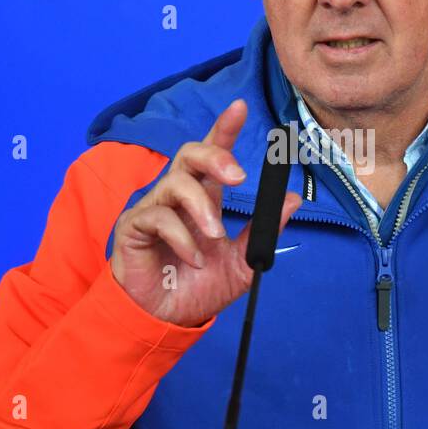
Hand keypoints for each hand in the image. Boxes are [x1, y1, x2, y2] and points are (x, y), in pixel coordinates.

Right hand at [108, 99, 301, 326]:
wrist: (166, 321)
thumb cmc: (198, 288)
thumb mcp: (241, 263)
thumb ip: (263, 232)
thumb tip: (293, 200)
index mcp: (204, 199)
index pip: (213, 156)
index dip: (224, 129)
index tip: (239, 107)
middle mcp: (177, 197)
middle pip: (189, 155)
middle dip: (215, 156)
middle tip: (239, 176)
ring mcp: (153, 208)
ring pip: (175, 183)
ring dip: (202, 208)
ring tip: (215, 236)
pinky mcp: (134, 227)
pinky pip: (159, 218)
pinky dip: (183, 238)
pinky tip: (194, 259)